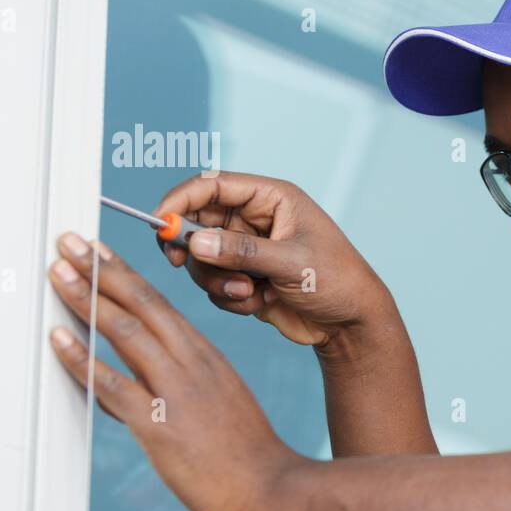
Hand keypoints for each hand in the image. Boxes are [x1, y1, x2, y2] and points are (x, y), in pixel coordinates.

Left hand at [46, 231, 298, 510]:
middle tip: (70, 241)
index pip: (160, 304)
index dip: (125, 274)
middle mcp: (192, 364)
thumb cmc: (246, 453)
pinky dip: (82, 359)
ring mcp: (177, 392)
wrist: (272, 487)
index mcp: (206, 356)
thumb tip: (123, 383)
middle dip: (101, 269)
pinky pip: (113, 385)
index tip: (100, 252)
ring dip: (87, 299)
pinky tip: (59, 339)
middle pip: (141, 305)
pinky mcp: (161, 425)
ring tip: (58, 272)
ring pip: (126, 333)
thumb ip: (174, 385)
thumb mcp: (217, 402)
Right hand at [150, 172, 395, 349]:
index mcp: (271, 199)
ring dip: (217, 280)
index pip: (212, 185)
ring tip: (250, 293)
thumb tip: (195, 242)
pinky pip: (214, 284)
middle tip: (180, 264)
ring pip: (201, 258)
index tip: (159, 224)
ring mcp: (247, 250)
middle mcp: (255, 219)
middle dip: (192, 248)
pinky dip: (230, 298)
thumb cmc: (337, 281)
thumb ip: (242, 252)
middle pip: (197, 222)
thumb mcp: (292, 263)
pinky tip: (262, 303)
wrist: (351, 325)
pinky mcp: (244, 278)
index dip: (180, 200)